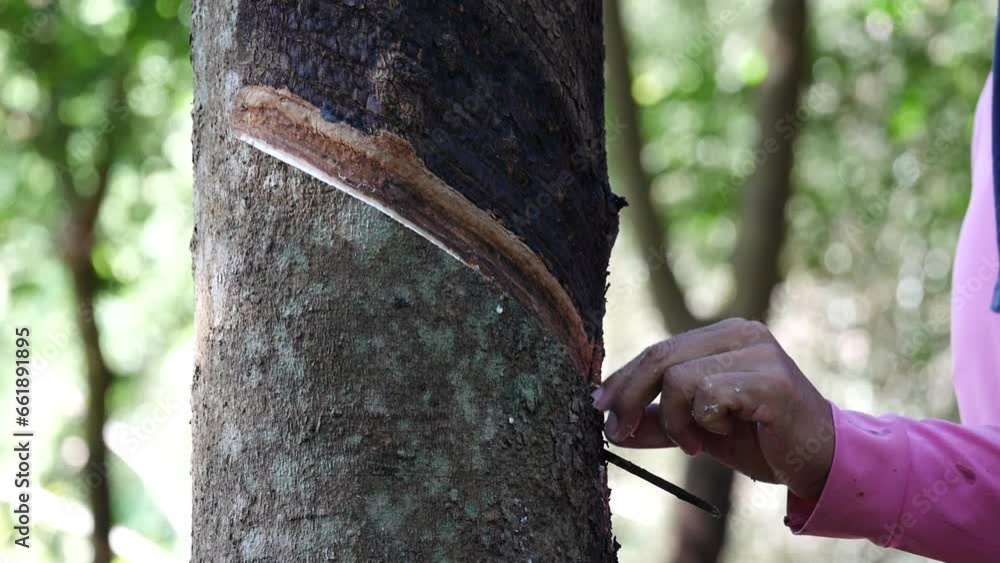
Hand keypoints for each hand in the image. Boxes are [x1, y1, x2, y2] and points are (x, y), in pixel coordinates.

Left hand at [592, 318, 834, 500]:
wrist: (821, 461)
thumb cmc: (762, 440)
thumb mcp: (700, 430)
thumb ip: (661, 422)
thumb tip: (613, 427)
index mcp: (724, 335)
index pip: (658, 349)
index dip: (623, 379)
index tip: (600, 407)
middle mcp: (741, 333)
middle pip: (661, 358)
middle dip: (630, 398)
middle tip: (618, 431)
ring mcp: (759, 352)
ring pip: (680, 379)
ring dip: (678, 420)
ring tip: (697, 441)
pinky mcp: (770, 379)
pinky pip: (709, 396)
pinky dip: (705, 422)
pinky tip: (723, 433)